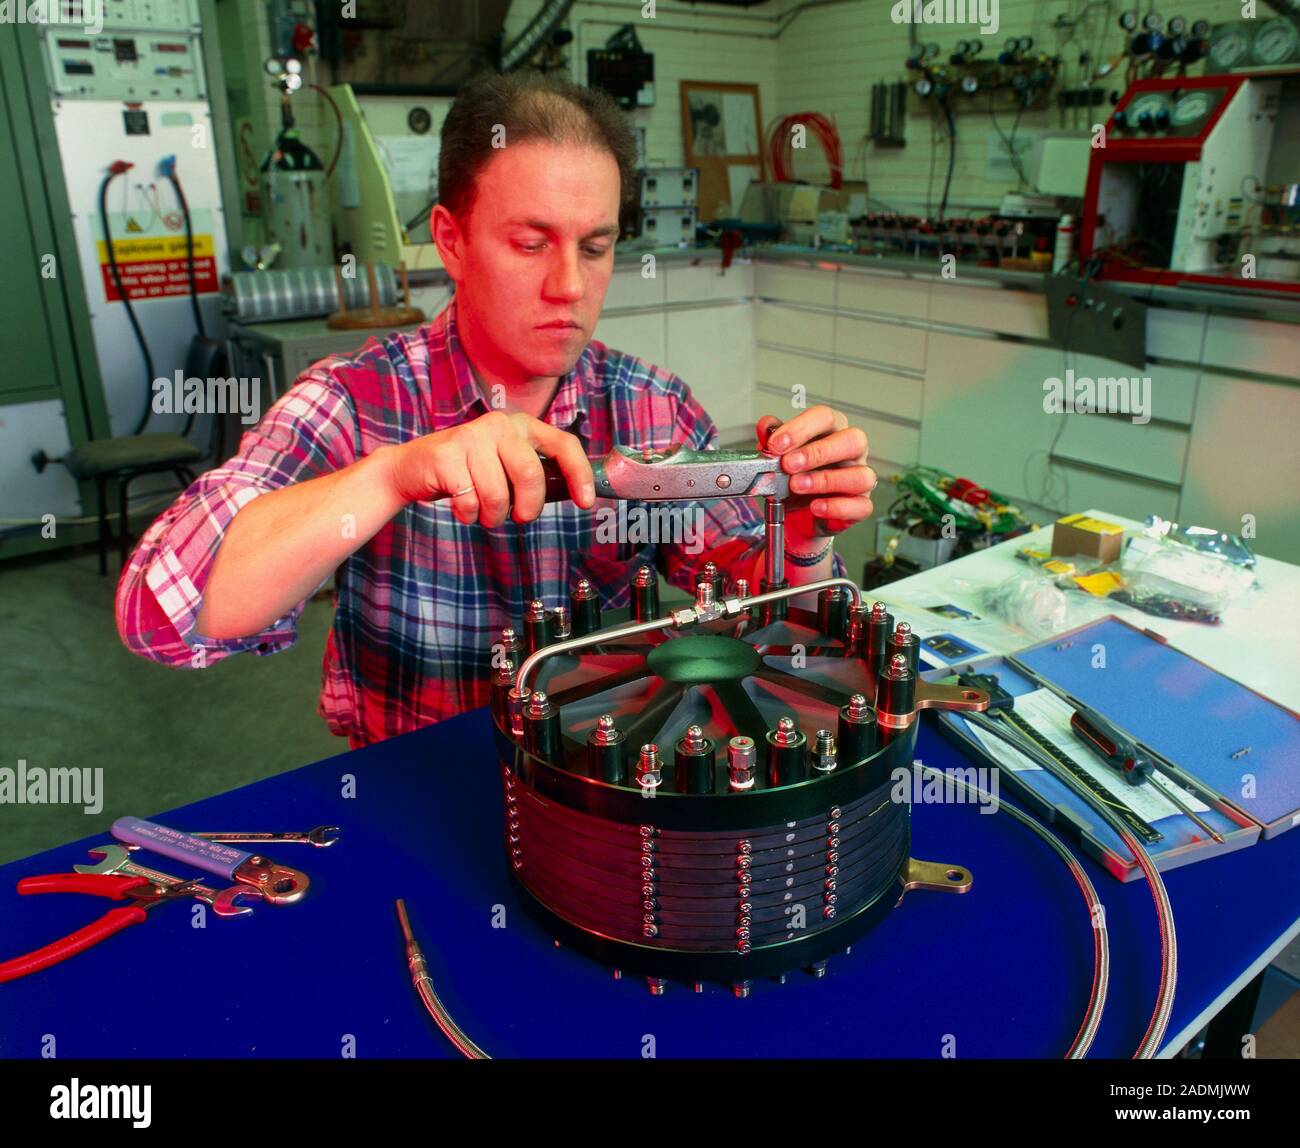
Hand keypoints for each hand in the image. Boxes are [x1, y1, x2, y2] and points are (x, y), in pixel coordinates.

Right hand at [388, 411, 594, 526]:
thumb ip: (536, 474)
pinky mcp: (447, 455)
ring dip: (492, 516)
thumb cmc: (468, 472)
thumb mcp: (506, 465)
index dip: (579, 474)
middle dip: (528, 507)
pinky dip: (468, 515)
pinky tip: (461, 505)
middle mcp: (500, 425)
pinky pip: (470, 502)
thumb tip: (578, 494)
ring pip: (498, 494)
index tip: (586, 502)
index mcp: (522, 426)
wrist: (412, 468)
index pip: (563, 444)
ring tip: (482, 511)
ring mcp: (471, 437)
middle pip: (530, 474)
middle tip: (519, 517)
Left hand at [756, 405, 875, 547]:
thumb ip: (773, 439)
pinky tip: (816, 506)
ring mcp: (860, 478)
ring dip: (826, 480)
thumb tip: (766, 425)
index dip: (800, 428)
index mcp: (833, 430)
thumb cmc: (796, 477)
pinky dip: (837, 507)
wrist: (800, 513)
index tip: (776, 443)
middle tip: (788, 464)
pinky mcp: (861, 504)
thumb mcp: (780, 457)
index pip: (825, 417)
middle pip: (851, 440)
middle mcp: (852, 451)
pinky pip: (860, 505)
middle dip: (817, 452)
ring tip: (797, 486)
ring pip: (860, 475)